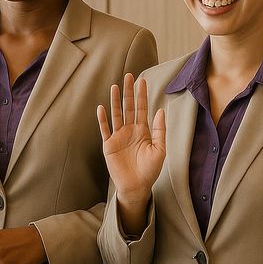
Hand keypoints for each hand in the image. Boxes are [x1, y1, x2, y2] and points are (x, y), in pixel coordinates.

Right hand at [97, 74, 165, 234]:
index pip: (142, 108)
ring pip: (116, 115)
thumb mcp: (160, 150)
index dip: (142, 95)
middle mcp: (130, 130)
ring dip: (115, 101)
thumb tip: (160, 111)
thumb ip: (160, 131)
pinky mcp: (109, 145)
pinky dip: (103, 119)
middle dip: (129, 92)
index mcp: (143, 131)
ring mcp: (118, 137)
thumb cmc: (150, 171)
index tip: (142, 80)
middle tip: (129, 76)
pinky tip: (102, 108)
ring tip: (115, 87)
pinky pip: (105, 130)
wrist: (137, 187)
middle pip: (128, 107)